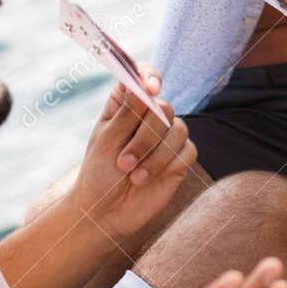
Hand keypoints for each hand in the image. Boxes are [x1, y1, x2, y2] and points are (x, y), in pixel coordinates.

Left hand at [66, 66, 194, 239]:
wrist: (105, 211)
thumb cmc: (99, 173)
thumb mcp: (106, 140)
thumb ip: (127, 112)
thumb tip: (142, 85)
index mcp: (127, 103)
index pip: (144, 76)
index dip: (150, 77)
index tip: (150, 88)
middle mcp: (150, 116)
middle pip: (163, 107)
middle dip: (144, 136)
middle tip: (122, 161)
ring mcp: (167, 137)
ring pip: (178, 129)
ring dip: (153, 155)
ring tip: (132, 174)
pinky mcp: (180, 158)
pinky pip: (187, 150)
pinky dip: (165, 165)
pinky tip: (146, 179)